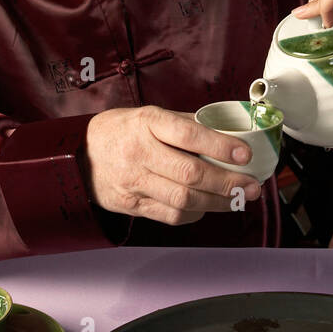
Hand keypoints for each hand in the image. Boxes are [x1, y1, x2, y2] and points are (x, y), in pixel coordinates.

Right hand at [85, 106, 260, 225]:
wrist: (81, 155)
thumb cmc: (123, 131)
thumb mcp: (150, 115)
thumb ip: (186, 125)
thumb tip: (229, 134)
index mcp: (147, 123)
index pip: (188, 135)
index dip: (220, 146)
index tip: (245, 154)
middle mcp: (138, 152)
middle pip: (190, 175)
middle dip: (228, 183)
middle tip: (251, 186)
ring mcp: (133, 181)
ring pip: (184, 200)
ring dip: (218, 203)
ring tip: (238, 199)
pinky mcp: (131, 205)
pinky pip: (171, 215)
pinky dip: (195, 214)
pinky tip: (208, 206)